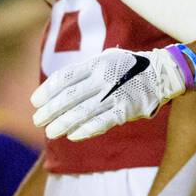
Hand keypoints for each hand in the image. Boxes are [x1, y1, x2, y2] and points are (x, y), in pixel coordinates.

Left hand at [31, 45, 194, 140]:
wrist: (161, 73)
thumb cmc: (127, 68)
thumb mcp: (105, 60)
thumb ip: (83, 72)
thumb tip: (56, 88)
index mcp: (95, 64)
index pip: (65, 78)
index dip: (47, 90)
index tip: (35, 101)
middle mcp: (103, 78)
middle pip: (70, 97)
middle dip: (50, 110)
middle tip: (37, 120)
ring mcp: (114, 94)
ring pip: (83, 111)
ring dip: (64, 123)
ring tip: (50, 132)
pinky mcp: (125, 110)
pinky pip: (102, 122)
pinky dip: (86, 129)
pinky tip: (73, 135)